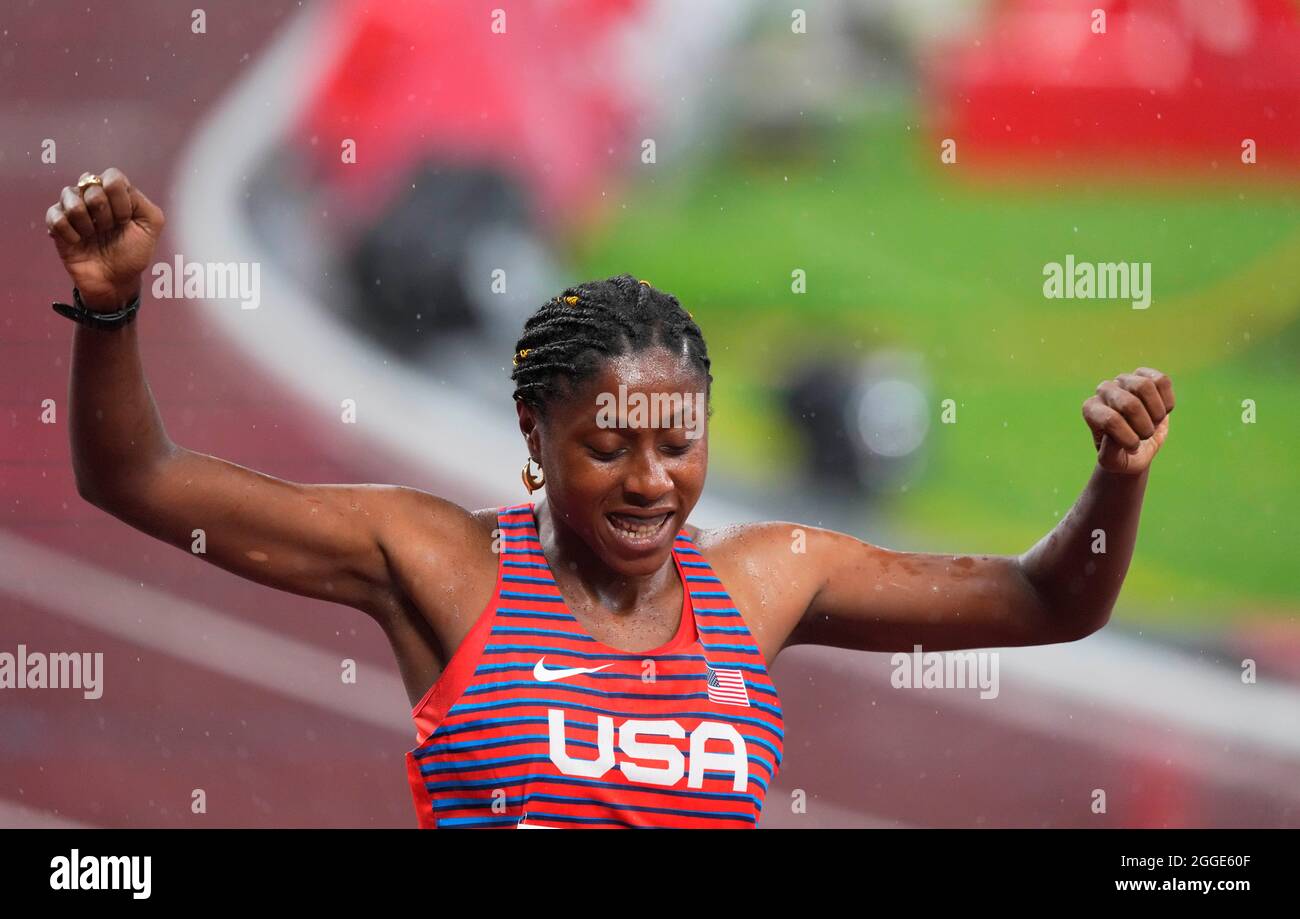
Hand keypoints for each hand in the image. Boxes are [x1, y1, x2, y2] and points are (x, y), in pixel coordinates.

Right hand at [45, 167, 164, 310]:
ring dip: (86, 222)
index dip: (120, 200)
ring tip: (92, 235)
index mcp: (116, 194)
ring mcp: (72, 208)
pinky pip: (55, 216)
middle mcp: (92, 196)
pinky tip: (78, 242)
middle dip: (105, 214)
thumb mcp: (152, 226)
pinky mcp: (56, 224)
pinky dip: (69, 232)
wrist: (115, 280)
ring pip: (69, 195)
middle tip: (109, 230)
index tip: (125, 220)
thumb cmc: (134, 253)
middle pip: (90, 185)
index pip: (112, 177)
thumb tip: (116, 188)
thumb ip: (143, 201)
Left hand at [1082, 367, 1174, 473]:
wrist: (1138, 448)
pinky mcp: (1146, 375)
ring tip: (1153, 422)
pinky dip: (1167, 401)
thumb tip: (1114, 431)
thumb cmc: (1122, 455)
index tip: (1132, 448)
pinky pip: (1162, 381)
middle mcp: (1104, 391)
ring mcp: (1124, 380)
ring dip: (1156, 413)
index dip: (1129, 438)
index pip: (1111, 420)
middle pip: (1130, 404)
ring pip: (1145, 386)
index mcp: (1090, 410)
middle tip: (1144, 436)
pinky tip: (1162, 411)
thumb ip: (1109, 452)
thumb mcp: (1113, 461)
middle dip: (1144, 427)